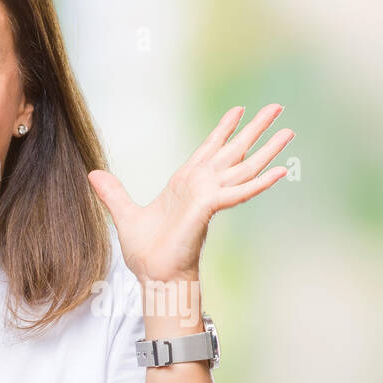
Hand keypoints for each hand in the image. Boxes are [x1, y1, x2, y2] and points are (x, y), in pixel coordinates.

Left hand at [88, 104, 293, 284]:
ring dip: (268, 149)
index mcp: (186, 183)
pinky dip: (260, 182)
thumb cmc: (146, 253)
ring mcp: (210, 196)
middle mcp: (202, 186)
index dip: (224, 130)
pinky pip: (240, 191)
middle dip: (255, 129)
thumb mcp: (125, 215)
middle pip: (234, 150)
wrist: (154, 275)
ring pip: (245, 166)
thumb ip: (113, 193)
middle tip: (277, 107)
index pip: (209, 149)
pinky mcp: (210, 209)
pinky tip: (281, 170)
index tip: (238, 110)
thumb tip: (93, 174)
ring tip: (289, 130)